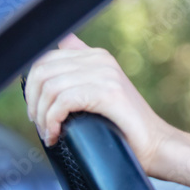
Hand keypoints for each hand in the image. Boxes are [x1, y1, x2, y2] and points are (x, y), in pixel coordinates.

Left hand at [25, 34, 172, 174]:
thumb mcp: (101, 91)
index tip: (38, 110)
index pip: (45, 58)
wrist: (158, 144)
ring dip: (42, 116)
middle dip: (33, 102)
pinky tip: (56, 135)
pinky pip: (63, 101)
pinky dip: (52, 121)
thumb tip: (62, 44)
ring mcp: (106, 74)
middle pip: (42, 71)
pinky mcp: (108, 92)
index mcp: (97, 56)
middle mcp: (100, 59)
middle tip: (40, 125)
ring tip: (49, 133)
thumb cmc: (127, 127)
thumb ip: (81, 69)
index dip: (31, 87)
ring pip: (50, 87)